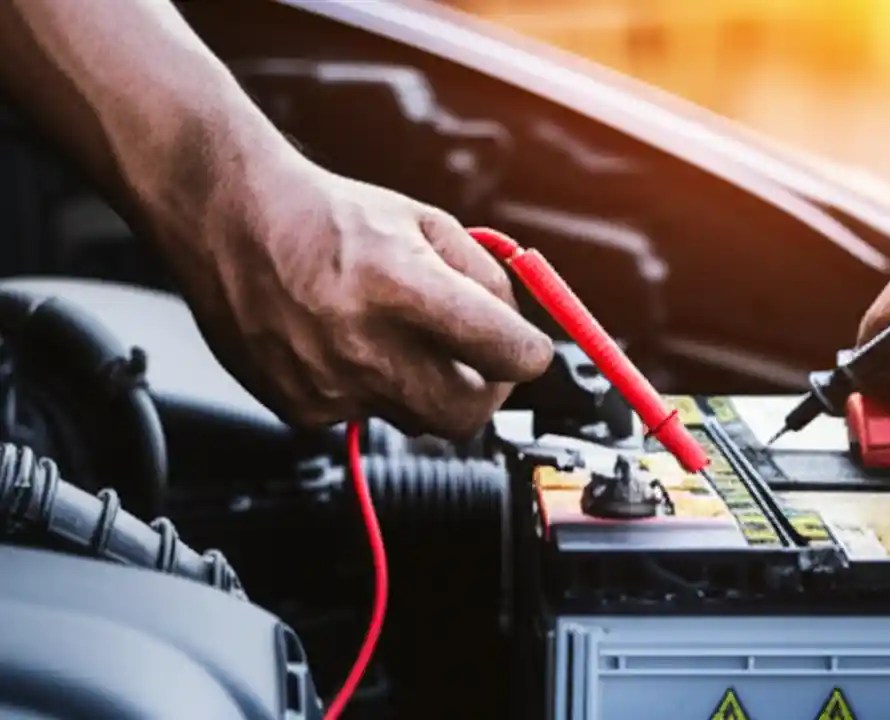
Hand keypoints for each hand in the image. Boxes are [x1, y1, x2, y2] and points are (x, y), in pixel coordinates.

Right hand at [162, 159, 552, 437]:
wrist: (231, 219)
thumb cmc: (329, 215)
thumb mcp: (425, 223)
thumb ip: (485, 278)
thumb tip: (521, 328)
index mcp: (404, 287)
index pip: (507, 352)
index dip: (529, 353)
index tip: (527, 349)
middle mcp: (365, 344)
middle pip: (469, 413)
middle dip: (489, 391)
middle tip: (483, 364)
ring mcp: (330, 384)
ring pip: (418, 419)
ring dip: (429, 389)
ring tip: (404, 339)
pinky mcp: (302, 408)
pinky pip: (366, 417)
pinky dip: (373, 390)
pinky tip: (350, 344)